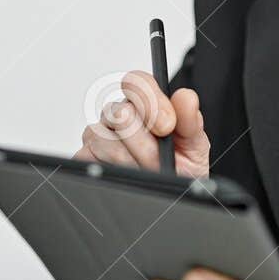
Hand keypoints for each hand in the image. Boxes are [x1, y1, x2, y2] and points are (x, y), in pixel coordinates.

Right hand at [74, 70, 209, 177]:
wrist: (168, 197)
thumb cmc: (180, 168)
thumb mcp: (194, 146)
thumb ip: (190, 120)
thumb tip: (186, 97)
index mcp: (145, 104)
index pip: (136, 82)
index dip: (150, 101)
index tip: (166, 127)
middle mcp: (118, 114)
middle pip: (121, 113)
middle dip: (146, 144)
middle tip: (161, 160)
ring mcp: (98, 134)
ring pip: (106, 140)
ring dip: (132, 161)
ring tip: (147, 171)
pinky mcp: (84, 156)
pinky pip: (91, 158)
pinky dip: (114, 171)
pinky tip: (128, 175)